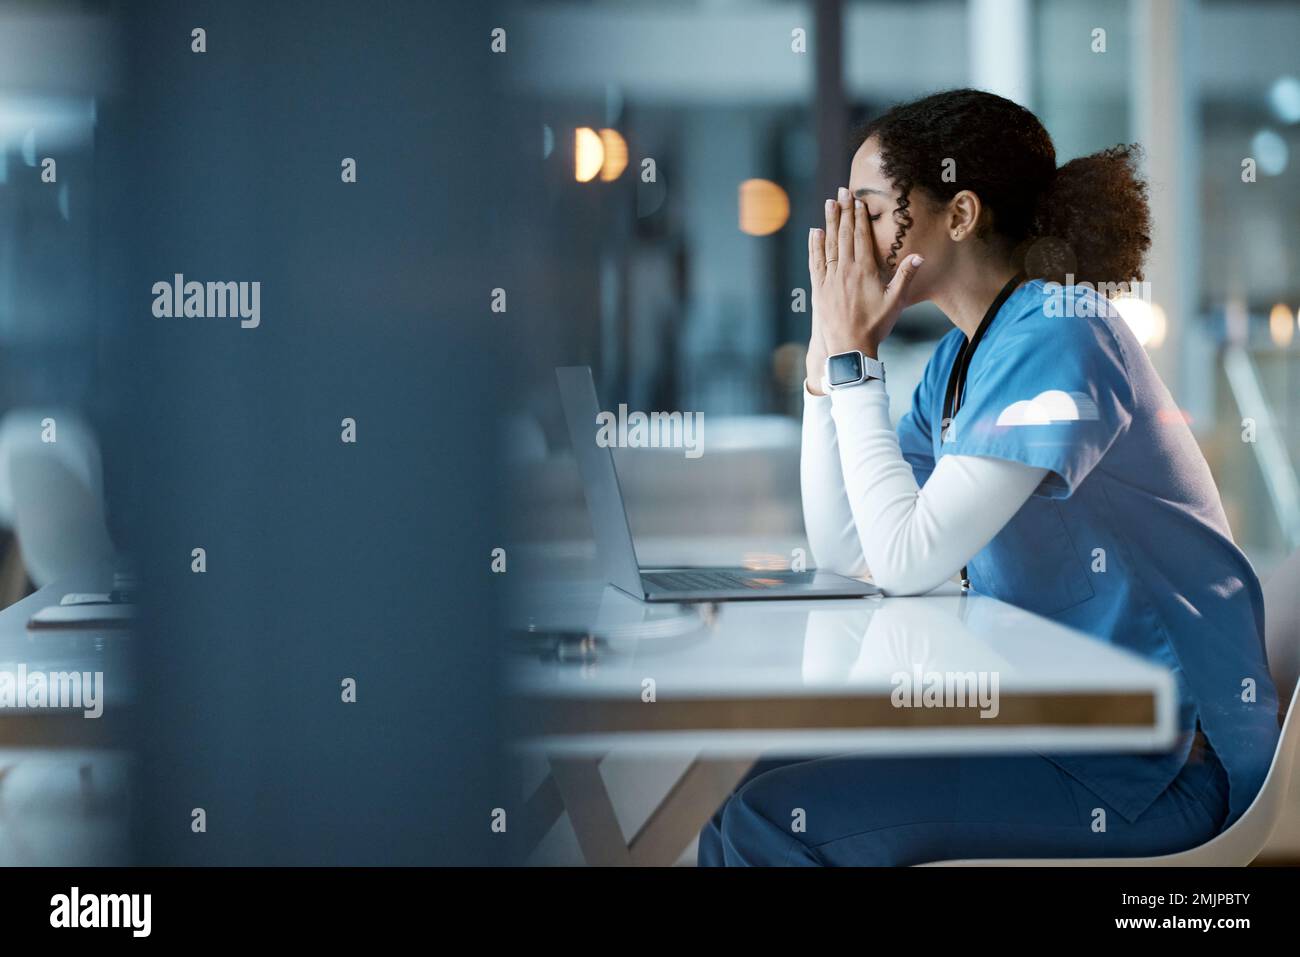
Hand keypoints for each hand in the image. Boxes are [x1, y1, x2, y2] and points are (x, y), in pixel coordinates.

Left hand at [809, 186, 923, 361]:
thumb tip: (919, 255)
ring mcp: (830, 279)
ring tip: (829, 203)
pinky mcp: (819, 289)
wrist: (849, 348)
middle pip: (844, 235)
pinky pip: (816, 262)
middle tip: (842, 191)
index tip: (858, 200)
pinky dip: (815, 245)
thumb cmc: (876, 326)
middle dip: (844, 211)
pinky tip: (814, 232)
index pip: (861, 237)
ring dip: (829, 222)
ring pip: (829, 244)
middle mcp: (845, 271)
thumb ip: (905, 277)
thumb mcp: (896, 302)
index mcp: (864, 271)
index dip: (859, 217)